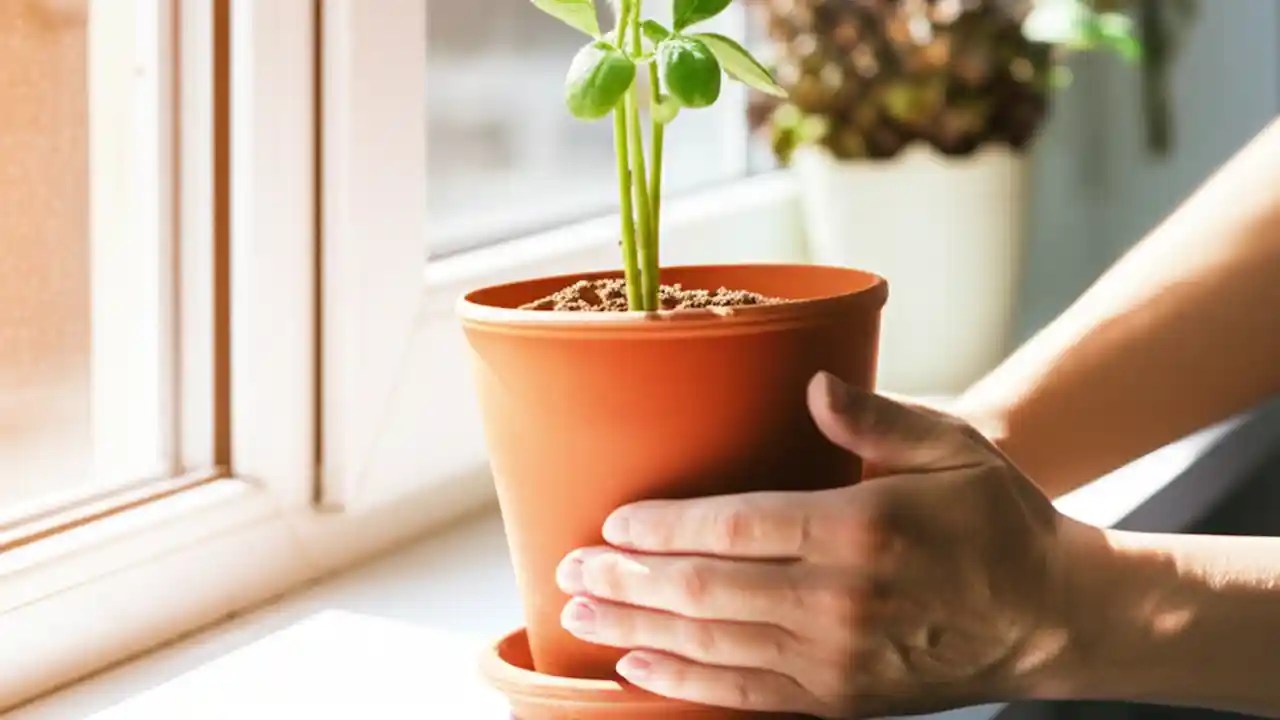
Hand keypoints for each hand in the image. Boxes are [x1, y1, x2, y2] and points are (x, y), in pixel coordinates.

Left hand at [555, 372, 1078, 717]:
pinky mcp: (838, 700)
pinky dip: (683, 682)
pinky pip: (743, 694)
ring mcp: (835, 659)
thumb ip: (876, 417)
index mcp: (860, 529)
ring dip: (636, 626)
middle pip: (704, 590)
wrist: (1050, 619)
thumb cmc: (995, 521)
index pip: (734, 525)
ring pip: (711, 644)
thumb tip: (812, 385)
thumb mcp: (950, 447)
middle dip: (627, 577)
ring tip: (580, 609)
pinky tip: (638, 665)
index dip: (663, 525)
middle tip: (569, 566)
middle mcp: (839, 601)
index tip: (613, 518)